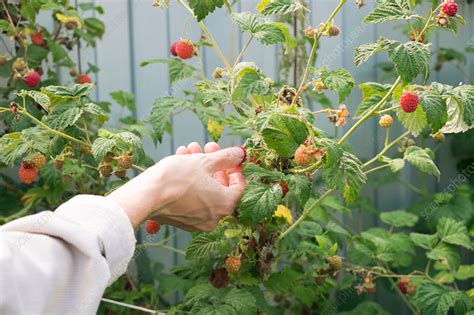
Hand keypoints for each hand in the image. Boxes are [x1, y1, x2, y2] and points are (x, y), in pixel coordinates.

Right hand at [106, 142, 245, 231]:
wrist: (145, 197)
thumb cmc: (177, 178)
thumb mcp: (205, 161)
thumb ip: (226, 157)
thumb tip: (239, 154)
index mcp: (226, 205)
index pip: (239, 185)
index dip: (235, 167)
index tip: (229, 156)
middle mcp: (214, 217)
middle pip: (220, 186)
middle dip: (213, 163)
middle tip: (206, 147)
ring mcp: (197, 221)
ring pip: (204, 189)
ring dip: (199, 168)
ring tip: (189, 150)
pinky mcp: (182, 220)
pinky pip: (192, 198)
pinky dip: (190, 181)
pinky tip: (180, 162)